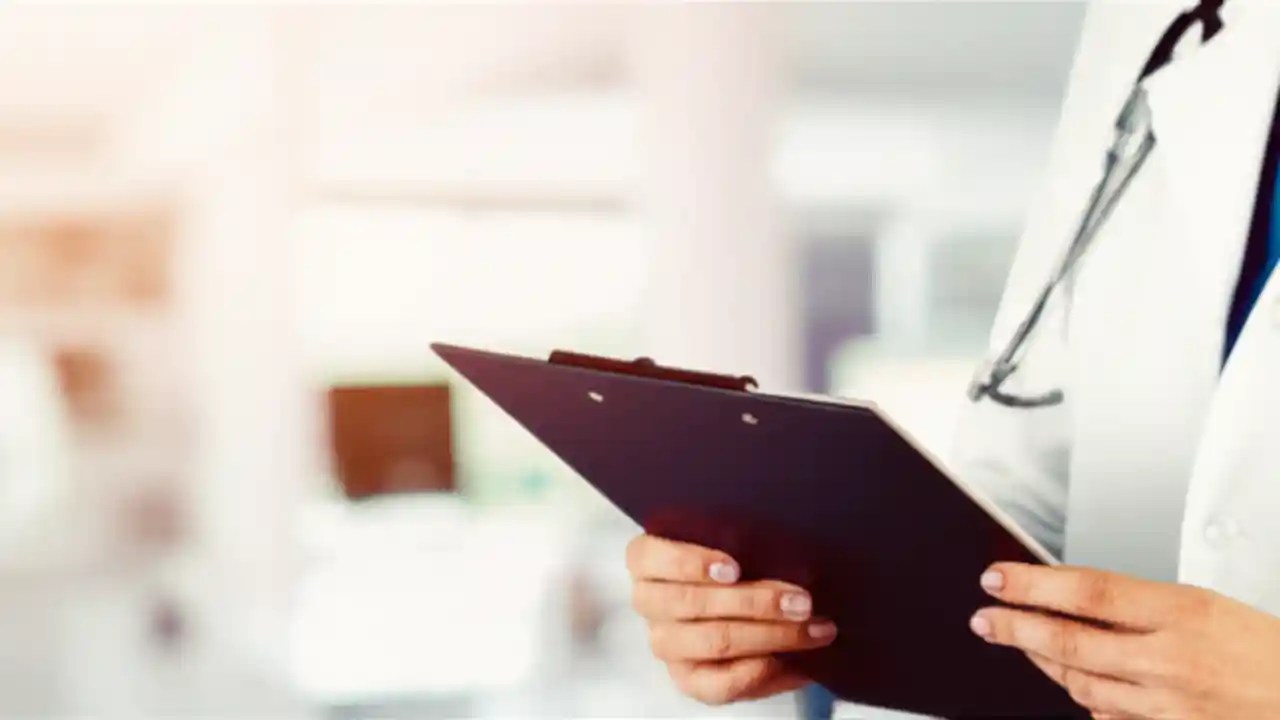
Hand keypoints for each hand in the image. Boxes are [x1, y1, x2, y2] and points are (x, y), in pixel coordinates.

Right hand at [626, 533, 836, 704]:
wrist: (751, 610)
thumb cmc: (741, 565)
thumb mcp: (738, 544)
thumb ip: (745, 542)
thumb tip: (787, 550)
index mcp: (648, 560)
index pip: (649, 557)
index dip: (690, 563)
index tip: (735, 568)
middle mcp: (649, 601)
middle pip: (692, 602)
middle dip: (755, 601)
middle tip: (802, 600)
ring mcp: (665, 643)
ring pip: (714, 639)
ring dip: (770, 634)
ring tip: (811, 627)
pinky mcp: (687, 679)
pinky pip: (719, 683)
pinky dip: (760, 670)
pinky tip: (791, 660)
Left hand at [969, 562, 1279, 718]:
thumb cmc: (1264, 651)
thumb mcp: (1204, 605)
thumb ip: (1138, 603)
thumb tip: (1071, 594)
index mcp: (1183, 613)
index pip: (1088, 591)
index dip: (1032, 584)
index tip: (997, 578)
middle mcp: (1170, 660)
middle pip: (1069, 640)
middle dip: (1015, 627)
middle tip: (984, 618)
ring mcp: (1167, 705)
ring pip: (1078, 681)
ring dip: (1041, 659)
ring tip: (1019, 639)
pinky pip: (1104, 713)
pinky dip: (1082, 693)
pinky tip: (1072, 676)